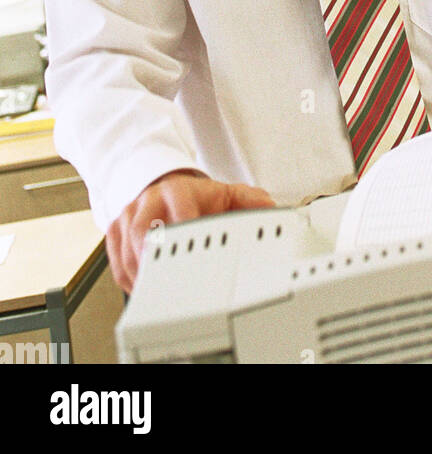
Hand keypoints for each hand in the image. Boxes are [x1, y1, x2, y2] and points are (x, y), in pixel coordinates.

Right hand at [106, 168, 275, 293]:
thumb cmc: (194, 195)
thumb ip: (249, 201)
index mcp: (177, 190)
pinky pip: (117, 261)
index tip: (188, 246)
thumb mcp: (224, 193)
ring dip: (142, 273)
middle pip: (142, 231)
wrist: (162, 184)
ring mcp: (129, 216)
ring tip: (158, 292)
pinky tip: (145, 289)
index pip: (177, 207)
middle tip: (168, 282)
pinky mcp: (115, 231)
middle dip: (154, 258)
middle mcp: (149, 201)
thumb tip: (272, 209)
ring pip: (127, 249)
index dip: (181, 227)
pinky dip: (129, 279)